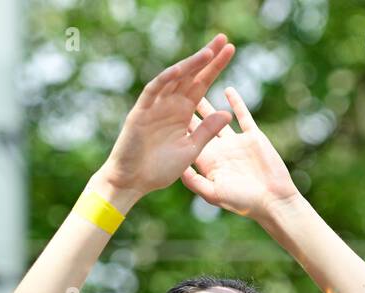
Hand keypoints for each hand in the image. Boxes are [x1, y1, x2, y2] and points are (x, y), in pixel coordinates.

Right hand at [97, 34, 236, 202]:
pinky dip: (165, 80)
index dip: (215, 67)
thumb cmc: (160, 169)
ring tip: (209, 52)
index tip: (231, 50)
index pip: (202, 83)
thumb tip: (228, 113)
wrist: (134, 182)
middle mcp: (170, 104)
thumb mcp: (190, 150)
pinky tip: (179, 70)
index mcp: (183, 112)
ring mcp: (155, 106)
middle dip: (207, 57)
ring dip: (191, 65)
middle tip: (224, 39)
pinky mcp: (141, 112)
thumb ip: (207, 132)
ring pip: (174, 78)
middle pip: (191, 75)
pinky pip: (153, 91)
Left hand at [182, 86, 300, 222]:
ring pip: (218, 116)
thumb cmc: (243, 203)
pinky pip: (243, 115)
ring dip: (208, 101)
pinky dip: (236, 103)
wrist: (272, 201)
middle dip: (187, 107)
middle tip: (175, 89)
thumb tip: (178, 168)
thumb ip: (195, 181)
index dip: (174, 123)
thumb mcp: (214, 194)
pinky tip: (228, 89)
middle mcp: (219, 149)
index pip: (186, 138)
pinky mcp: (252, 137)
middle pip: (199, 123)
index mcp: (207, 161)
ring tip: (198, 84)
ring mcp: (236, 142)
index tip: (160, 109)